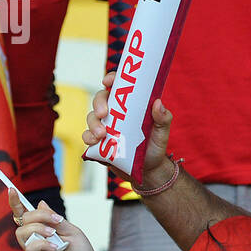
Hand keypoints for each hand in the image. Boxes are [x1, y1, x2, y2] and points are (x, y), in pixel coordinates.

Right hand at [11, 191, 102, 250]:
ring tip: (54, 234)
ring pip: (22, 233)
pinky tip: (54, 248)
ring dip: (38, 229)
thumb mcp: (72, 231)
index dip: (16, 203)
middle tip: (56, 221)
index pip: (24, 215)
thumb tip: (40, 203)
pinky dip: (41, 244)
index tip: (12, 189)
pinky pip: (30, 249)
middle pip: (22, 221)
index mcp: (43, 230)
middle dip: (38, 216)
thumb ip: (55, 219)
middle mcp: (35, 240)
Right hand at [82, 70, 174, 184]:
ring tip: (101, 134)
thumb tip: (158, 103)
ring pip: (91, 117)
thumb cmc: (155, 147)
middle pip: (101, 98)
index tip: (108, 81)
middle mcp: (116, 113)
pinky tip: (94, 141)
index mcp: (131, 105)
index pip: (118, 86)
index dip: (111, 79)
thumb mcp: (162, 132)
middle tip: (104, 113)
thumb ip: (163, 118)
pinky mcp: (98, 141)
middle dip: (99, 103)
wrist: (148, 171)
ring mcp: (105, 126)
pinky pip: (87, 135)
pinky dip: (88, 137)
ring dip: (93, 123)